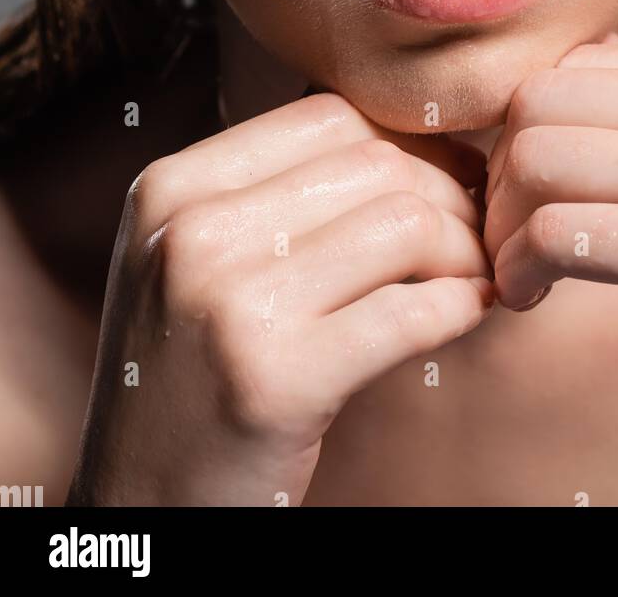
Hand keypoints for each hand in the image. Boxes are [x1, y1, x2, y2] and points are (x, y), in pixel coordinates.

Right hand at [66, 93, 492, 506]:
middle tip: (480, 230)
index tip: (450, 175)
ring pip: (407, 224)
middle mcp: (192, 232)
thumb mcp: (198, 257)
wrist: (137, 503)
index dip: (409, 140)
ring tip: (474, 275)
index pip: (329, 115)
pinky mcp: (273, 381)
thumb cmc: (192, 370)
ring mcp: (228, 305)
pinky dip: (460, 306)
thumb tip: (410, 135)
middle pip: (377, 163)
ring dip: (465, 249)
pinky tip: (468, 312)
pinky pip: (410, 312)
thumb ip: (275, 191)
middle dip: (452, 193)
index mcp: (172, 188)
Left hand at [483, 37, 617, 502]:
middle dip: (502, 171)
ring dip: (502, 223)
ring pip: (534, 159)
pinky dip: (519, 267)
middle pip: (541, 100)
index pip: (577, 65)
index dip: (531, 129)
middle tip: (511, 233)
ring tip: (520, 269)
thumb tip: (588, 46)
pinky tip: (529, 296)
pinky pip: (550, 232)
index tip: (533, 191)